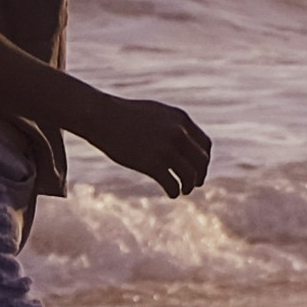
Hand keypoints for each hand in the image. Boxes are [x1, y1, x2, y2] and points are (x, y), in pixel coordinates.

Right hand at [81, 95, 212, 198]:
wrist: (102, 116)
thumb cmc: (126, 115)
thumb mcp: (156, 113)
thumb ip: (173, 125)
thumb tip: (185, 142)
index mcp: (181, 119)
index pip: (205, 144)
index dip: (204, 159)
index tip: (199, 168)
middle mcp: (178, 133)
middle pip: (201, 161)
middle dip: (200, 175)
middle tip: (195, 184)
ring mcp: (165, 149)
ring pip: (189, 175)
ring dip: (188, 186)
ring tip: (182, 190)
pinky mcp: (151, 163)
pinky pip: (172, 184)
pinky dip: (174, 191)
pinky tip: (171, 193)